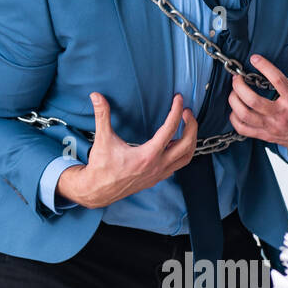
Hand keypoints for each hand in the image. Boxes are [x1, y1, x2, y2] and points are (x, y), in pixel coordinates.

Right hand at [56, 92, 196, 208]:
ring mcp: (159, 174)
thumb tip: (96, 96)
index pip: (170, 129)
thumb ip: (102, 115)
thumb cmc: (101, 167)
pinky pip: (178, 165)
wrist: (98, 191)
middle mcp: (158, 166)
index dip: (176, 110)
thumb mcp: (102, 139)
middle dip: (191, 125)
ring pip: (186, 157)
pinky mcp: (156, 178)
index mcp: (148, 155)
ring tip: (187, 126)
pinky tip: (176, 144)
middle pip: (187, 144)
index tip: (178, 99)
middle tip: (187, 111)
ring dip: (191, 140)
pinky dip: (182, 152)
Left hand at [228, 44, 287, 160]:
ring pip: (245, 115)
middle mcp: (282, 115)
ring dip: (234, 101)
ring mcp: (272, 127)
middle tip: (237, 77)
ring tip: (234, 91)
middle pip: (254, 101)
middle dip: (240, 87)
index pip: (277, 81)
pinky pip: (243, 129)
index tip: (254, 58)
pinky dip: (234, 119)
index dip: (264, 67)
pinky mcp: (266, 136)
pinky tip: (235, 109)